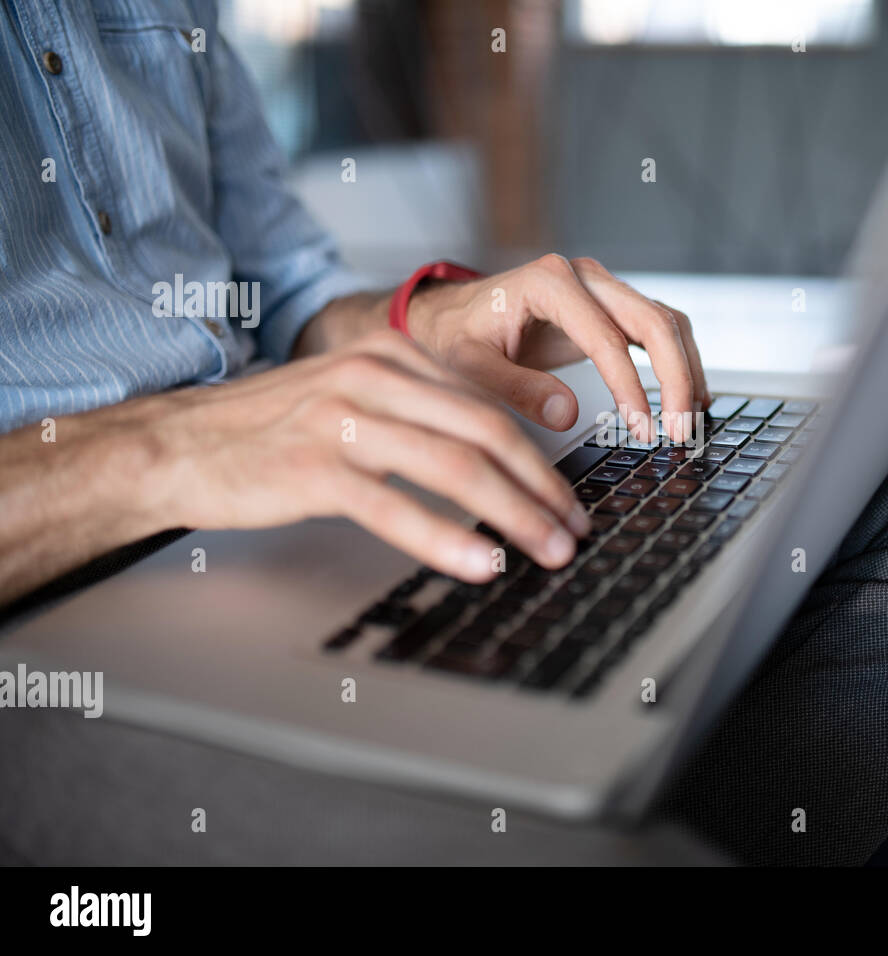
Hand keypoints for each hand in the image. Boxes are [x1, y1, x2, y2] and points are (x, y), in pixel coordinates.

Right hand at [136, 331, 587, 580]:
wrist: (180, 443)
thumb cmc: (273, 430)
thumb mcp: (354, 399)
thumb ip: (419, 415)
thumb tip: (494, 464)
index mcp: (392, 355)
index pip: (487, 408)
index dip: (538, 458)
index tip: (567, 499)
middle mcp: (373, 376)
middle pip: (486, 433)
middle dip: (541, 489)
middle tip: (574, 530)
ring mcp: (343, 418)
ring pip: (455, 467)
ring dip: (515, 515)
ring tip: (548, 552)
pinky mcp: (314, 465)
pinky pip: (396, 505)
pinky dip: (448, 538)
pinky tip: (483, 563)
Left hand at [407, 255, 710, 441]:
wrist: (451, 317)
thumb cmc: (456, 337)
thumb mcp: (469, 367)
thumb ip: (514, 388)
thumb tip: (567, 414)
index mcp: (549, 282)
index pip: (606, 337)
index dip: (631, 386)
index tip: (643, 429)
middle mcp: (584, 276)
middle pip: (653, 320)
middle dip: (675, 379)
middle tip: (678, 431)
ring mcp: (602, 288)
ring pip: (666, 322)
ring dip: (685, 370)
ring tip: (689, 421)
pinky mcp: (610, 308)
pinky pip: (659, 329)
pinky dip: (679, 362)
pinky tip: (686, 399)